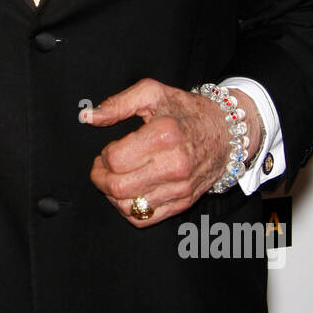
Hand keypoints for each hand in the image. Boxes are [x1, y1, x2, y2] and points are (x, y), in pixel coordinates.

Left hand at [81, 79, 260, 227]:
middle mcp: (173, 165)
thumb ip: (117, 104)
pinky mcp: (183, 203)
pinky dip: (128, 210)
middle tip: (101, 168)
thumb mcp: (152, 93)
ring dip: (111, 195)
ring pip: (128, 207)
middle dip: (100, 178)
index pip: (115, 158)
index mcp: (164, 135)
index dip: (103, 155)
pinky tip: (129, 194)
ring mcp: (179, 187)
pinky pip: (145, 219)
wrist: (225, 132)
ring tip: (115, 179)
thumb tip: (87, 116)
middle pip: (118, 187)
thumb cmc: (186, 111)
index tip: (108, 150)